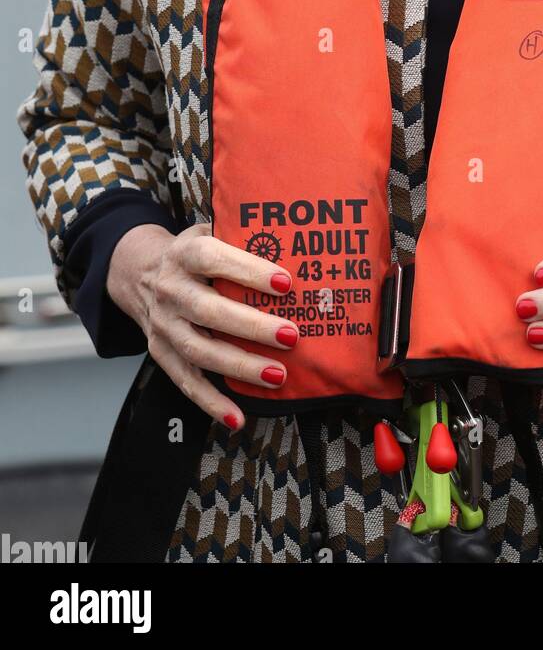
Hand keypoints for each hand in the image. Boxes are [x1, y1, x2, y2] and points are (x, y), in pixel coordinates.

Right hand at [106, 221, 298, 429]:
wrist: (140, 273)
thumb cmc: (194, 255)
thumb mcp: (210, 232)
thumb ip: (241, 236)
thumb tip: (296, 244)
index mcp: (184, 254)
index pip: (213, 259)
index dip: (248, 270)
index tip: (285, 283)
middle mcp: (170, 290)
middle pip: (208, 311)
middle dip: (251, 326)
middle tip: (291, 335)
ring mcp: (163, 324)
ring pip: (199, 350)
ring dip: (239, 367)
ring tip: (277, 376)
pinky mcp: (160, 353)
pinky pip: (186, 381)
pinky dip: (211, 402)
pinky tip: (238, 417)